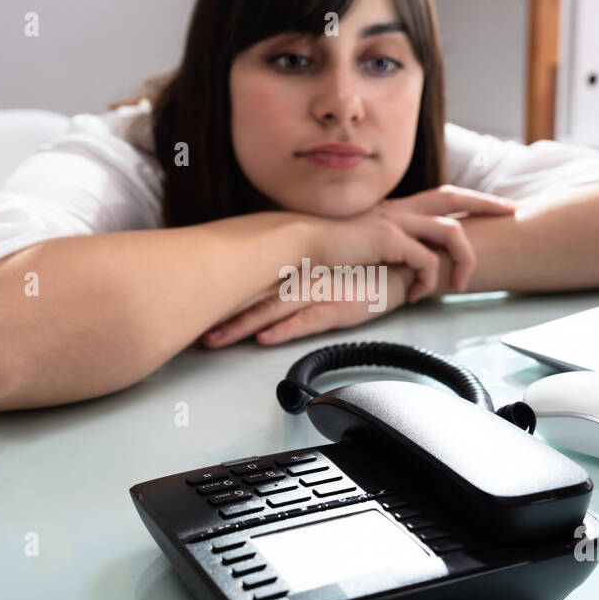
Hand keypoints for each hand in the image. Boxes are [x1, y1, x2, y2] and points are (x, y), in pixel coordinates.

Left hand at [198, 265, 412, 347]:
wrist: (406, 260)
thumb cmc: (365, 264)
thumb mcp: (326, 268)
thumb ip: (299, 274)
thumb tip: (269, 288)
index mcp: (294, 267)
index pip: (250, 281)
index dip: (222, 292)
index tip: (193, 305)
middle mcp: (299, 277)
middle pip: (252, 296)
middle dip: (222, 314)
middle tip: (192, 329)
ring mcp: (317, 292)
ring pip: (271, 311)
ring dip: (242, 326)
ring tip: (215, 339)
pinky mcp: (338, 308)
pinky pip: (307, 322)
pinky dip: (284, 330)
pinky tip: (264, 338)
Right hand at [310, 185, 516, 301]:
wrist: (300, 245)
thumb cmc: (326, 250)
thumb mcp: (364, 245)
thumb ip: (387, 248)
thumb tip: (404, 265)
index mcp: (394, 208)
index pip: (441, 196)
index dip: (470, 198)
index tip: (495, 205)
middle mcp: (398, 209)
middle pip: (453, 197)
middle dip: (486, 203)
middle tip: (511, 212)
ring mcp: (395, 221)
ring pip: (449, 232)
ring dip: (463, 260)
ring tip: (460, 285)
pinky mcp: (389, 239)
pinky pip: (425, 260)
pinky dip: (429, 280)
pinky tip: (417, 295)